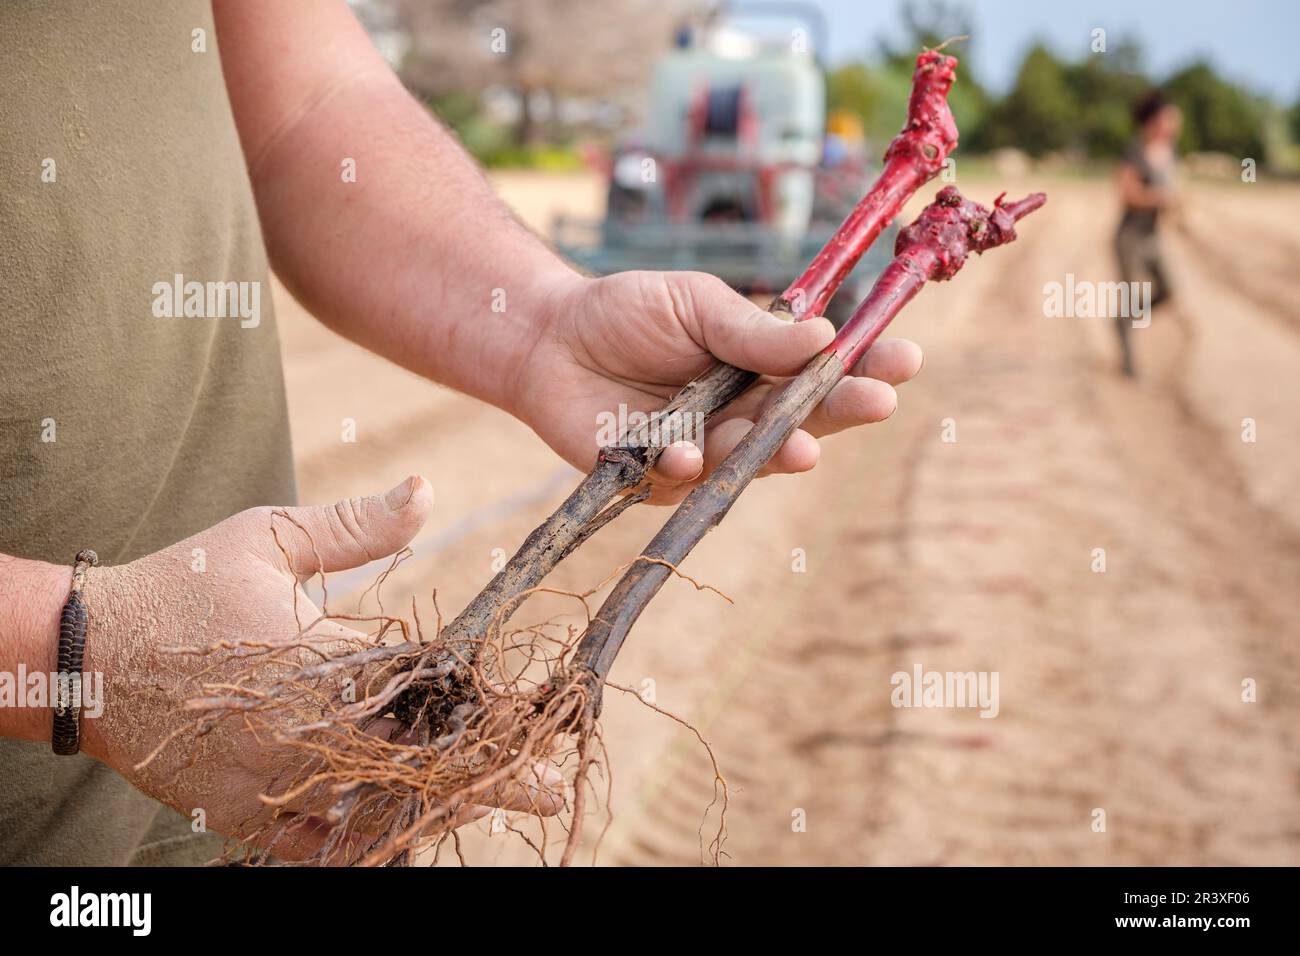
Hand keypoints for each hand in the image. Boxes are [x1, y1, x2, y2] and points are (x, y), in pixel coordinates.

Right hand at [80, 477, 562, 861]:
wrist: (91, 656)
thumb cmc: (184, 585)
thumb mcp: (268, 538)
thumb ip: (354, 526)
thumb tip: (428, 490)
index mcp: (321, 664)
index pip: (427, 693)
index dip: (485, 710)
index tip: (538, 727)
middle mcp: (305, 734)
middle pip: (417, 763)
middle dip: (484, 774)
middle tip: (546, 789)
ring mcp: (275, 784)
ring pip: (378, 812)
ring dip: (435, 807)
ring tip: (489, 808)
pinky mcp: (248, 816)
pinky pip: (321, 846)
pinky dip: (366, 842)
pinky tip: (407, 834)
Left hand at [516, 271, 922, 503]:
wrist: (547, 338)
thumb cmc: (627, 312)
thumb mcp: (695, 302)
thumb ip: (751, 329)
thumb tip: (822, 335)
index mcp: (760, 367)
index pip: (824, 373)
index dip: (865, 368)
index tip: (905, 357)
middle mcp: (742, 414)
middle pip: (803, 421)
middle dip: (842, 413)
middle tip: (879, 402)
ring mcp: (705, 449)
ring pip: (751, 460)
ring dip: (777, 453)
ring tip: (803, 446)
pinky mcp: (657, 478)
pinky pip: (682, 480)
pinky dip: (686, 466)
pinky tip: (688, 453)